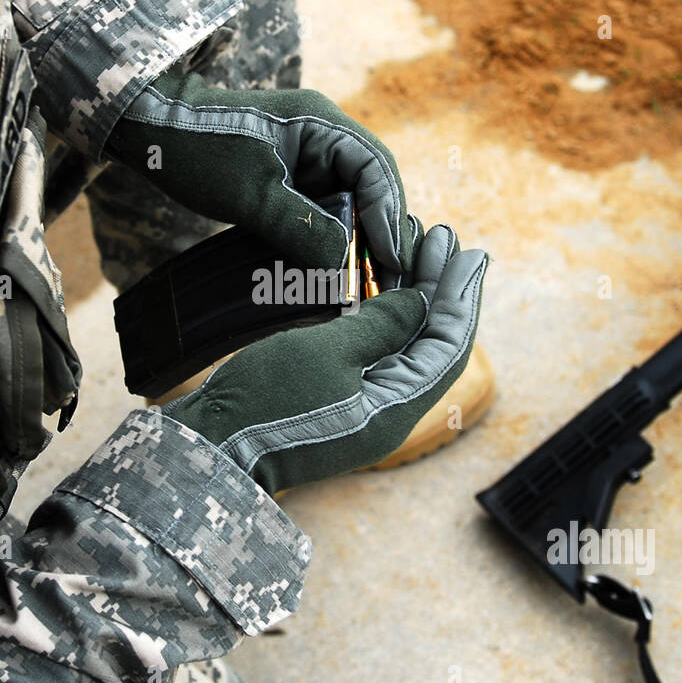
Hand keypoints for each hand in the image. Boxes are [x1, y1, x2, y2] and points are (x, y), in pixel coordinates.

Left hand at [105, 68, 416, 274]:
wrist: (147, 129)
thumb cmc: (196, 150)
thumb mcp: (251, 194)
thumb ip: (301, 227)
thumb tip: (344, 265)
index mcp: (322, 124)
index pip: (377, 169)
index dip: (389, 216)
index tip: (393, 260)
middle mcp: (322, 137)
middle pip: (371, 187)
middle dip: (380, 233)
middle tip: (388, 280)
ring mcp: (305, 158)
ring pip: (348, 202)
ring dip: (357, 239)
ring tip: (367, 282)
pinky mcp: (288, 179)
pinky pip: (321, 209)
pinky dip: (330, 238)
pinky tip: (333, 270)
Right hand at [165, 225, 486, 493]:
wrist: (211, 445)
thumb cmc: (267, 400)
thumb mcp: (328, 352)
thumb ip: (381, 325)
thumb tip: (422, 303)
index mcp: (395, 409)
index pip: (447, 348)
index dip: (461, 298)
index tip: (470, 253)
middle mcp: (385, 412)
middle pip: (428, 344)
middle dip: (438, 290)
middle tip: (442, 237)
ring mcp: (358, 408)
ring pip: (399, 345)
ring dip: (408, 297)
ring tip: (413, 248)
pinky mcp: (333, 399)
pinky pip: (370, 352)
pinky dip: (377, 316)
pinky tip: (374, 284)